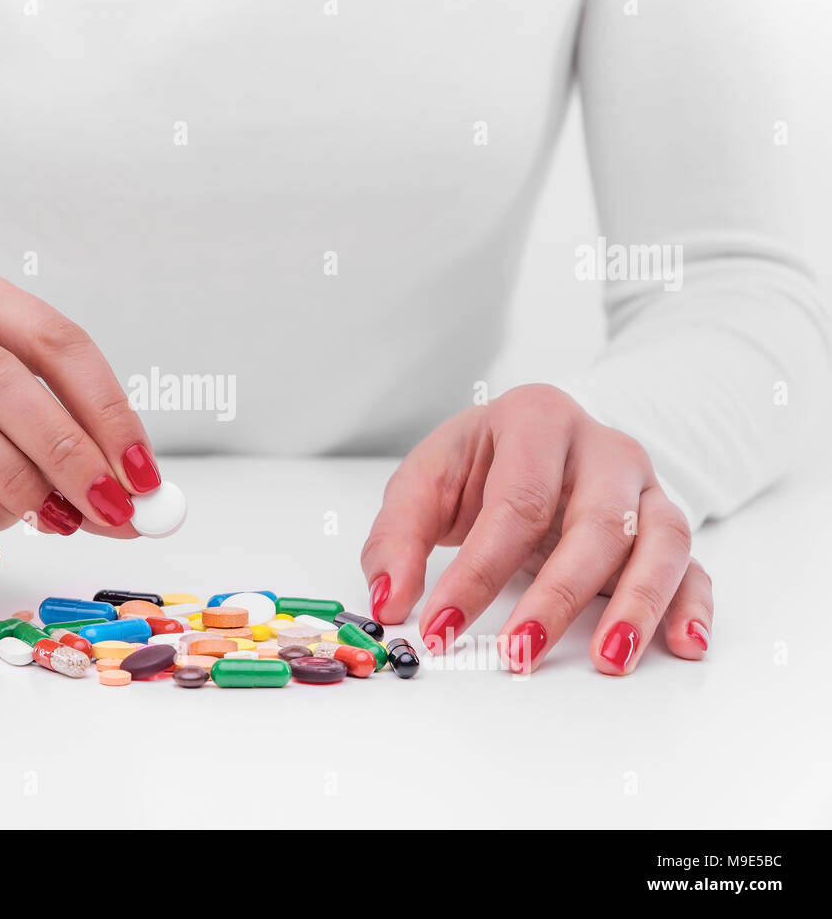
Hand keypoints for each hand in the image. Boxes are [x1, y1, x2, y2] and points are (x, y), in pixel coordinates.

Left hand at [362, 385, 712, 674]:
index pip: (516, 504)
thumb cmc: (480, 462)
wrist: (532, 438)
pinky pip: (693, 566)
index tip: (441, 626)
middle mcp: (602, 449)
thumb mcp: (424, 481)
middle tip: (519, 652)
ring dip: (637, 606)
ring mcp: (643, 487)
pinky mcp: (664, 527)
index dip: (478, 572)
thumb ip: (395, 540)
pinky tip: (683, 645)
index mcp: (537, 420)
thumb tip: (388, 602)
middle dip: (556, 598)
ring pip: (659, 544)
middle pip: (596, 525)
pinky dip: (692, 606)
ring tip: (611, 661)